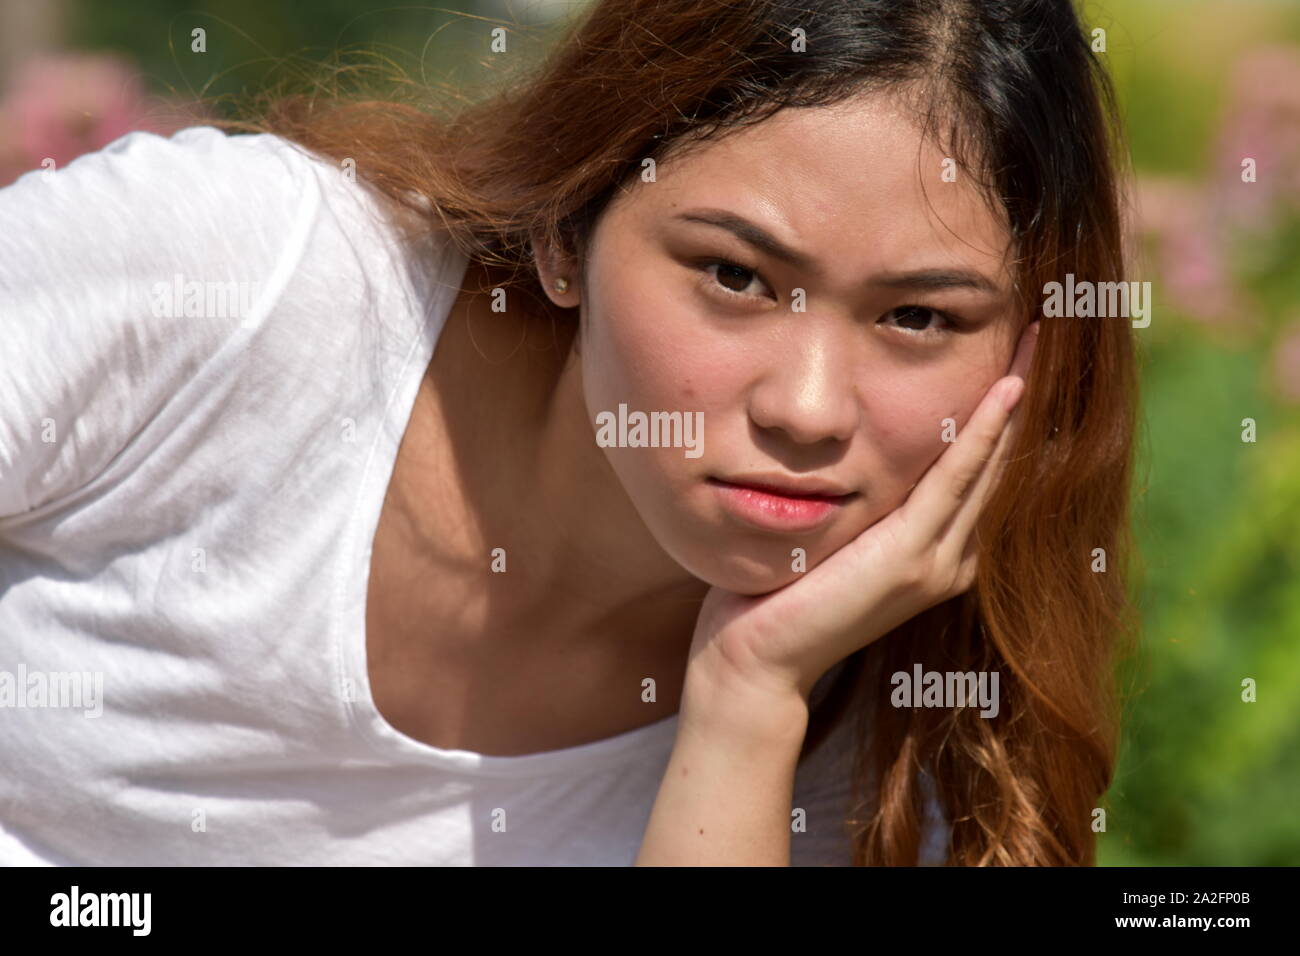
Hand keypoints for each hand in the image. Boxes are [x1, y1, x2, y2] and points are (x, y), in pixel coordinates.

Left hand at [686, 320, 1041, 706]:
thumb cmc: (776, 598)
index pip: (979, 472)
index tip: (1014, 355)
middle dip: (1020, 395)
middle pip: (998, 462)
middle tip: (1041, 329)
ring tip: (1036, 340)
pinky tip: (1006, 388)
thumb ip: (859, 503)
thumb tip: (848, 450)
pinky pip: (956, 478)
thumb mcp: (831, 536)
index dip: (1001, 415)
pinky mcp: (909, 557)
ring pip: (989, 464)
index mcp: (935, 555)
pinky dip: (984, 432)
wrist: (755, 663)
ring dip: (1014, 399)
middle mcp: (950, 560)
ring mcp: (936, 562)